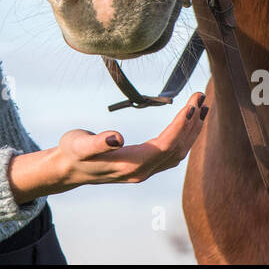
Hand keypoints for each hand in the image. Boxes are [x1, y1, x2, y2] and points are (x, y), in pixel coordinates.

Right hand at [6, 93, 208, 201]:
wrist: (67, 168)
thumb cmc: (72, 151)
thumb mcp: (79, 143)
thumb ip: (97, 142)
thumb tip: (117, 138)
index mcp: (131, 165)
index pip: (165, 145)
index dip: (181, 126)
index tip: (192, 105)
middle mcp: (142, 171)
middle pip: (176, 148)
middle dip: (192, 123)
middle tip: (202, 97)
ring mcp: (144, 171)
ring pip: (177, 153)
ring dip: (191, 131)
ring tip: (202, 108)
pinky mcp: (143, 167)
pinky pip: (171, 154)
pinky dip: (183, 138)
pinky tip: (187, 125)